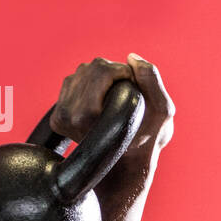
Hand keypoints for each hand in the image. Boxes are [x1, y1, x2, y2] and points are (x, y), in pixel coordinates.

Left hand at [49, 53, 174, 152]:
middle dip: (114, 71)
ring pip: (83, 71)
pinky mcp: (58, 115)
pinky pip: (74, 80)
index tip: (135, 86)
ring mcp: (60, 115)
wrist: (130, 163)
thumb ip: (151, 81)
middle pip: (92, 68)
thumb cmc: (149, 139)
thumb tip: (131, 57)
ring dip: (104, 75)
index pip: (103, 71)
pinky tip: (104, 96)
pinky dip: (92, 82)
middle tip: (129, 87)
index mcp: (86, 115)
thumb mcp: (162, 111)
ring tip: (118, 93)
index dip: (125, 72)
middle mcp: (68, 116)